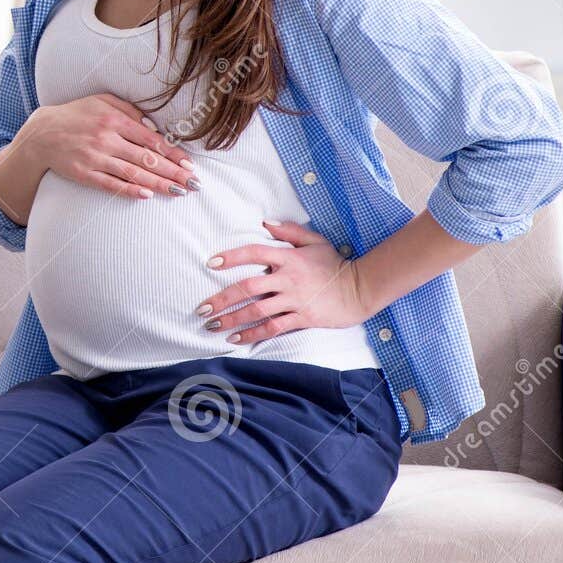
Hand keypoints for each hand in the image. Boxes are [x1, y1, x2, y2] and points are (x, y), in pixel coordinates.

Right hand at [23, 93, 198, 199]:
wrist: (42, 134)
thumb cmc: (77, 115)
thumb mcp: (102, 101)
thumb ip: (129, 110)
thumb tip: (153, 127)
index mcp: (114, 119)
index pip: (150, 139)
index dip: (172, 153)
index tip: (189, 163)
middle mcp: (106, 138)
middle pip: (147, 158)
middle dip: (173, 172)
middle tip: (193, 183)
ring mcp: (95, 158)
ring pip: (133, 173)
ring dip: (158, 184)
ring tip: (178, 192)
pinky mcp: (84, 174)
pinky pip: (111, 184)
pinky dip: (129, 190)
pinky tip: (147, 195)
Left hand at [194, 218, 367, 344]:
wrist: (359, 289)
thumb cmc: (334, 263)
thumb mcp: (315, 241)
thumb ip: (289, 231)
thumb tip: (265, 223)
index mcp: (289, 258)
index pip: (255, 253)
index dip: (232, 257)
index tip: (211, 263)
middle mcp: (288, 279)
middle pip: (249, 288)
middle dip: (222, 299)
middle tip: (202, 308)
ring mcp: (295, 300)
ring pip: (257, 311)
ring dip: (232, 319)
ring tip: (212, 326)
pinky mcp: (302, 319)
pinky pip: (273, 328)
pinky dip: (253, 334)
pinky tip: (236, 338)